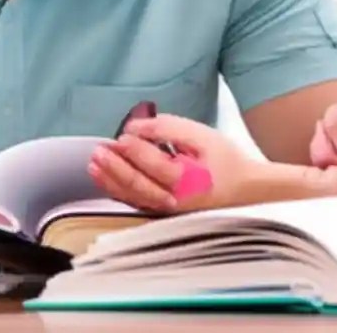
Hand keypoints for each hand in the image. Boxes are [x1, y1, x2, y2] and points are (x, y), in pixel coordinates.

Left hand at [88, 115, 257, 212]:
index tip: (122, 134)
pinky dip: (117, 190)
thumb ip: (170, 129)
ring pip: (131, 197)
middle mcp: (174, 199)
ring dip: (110, 180)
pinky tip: (105, 179)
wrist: (242, 187)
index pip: (155, 164)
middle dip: (115, 166)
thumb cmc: (224, 160)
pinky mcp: (161, 210)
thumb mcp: (202, 136)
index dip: (135, 149)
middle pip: (138, 185)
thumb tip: (137, 127)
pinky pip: (134, 202)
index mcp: (188, 180)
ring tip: (94, 163)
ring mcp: (166, 208)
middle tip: (100, 149)